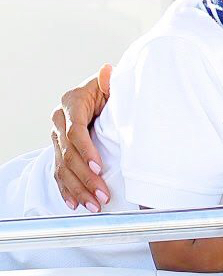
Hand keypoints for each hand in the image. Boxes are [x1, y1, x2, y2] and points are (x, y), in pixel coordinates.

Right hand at [50, 64, 112, 211]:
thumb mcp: (112, 82)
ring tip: (94, 204)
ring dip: (78, 189)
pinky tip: (75, 203)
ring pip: (63, 167)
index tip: (100, 167)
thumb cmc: (109, 88)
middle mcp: (60, 120)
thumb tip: (108, 71)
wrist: (98, 91)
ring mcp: (57, 136)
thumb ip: (110, 80)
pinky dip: (66, 190)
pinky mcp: (59, 149)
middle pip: (69, 155)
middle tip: (102, 194)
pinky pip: (58, 172)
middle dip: (85, 178)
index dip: (86, 151)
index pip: (76, 132)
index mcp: (72, 102)